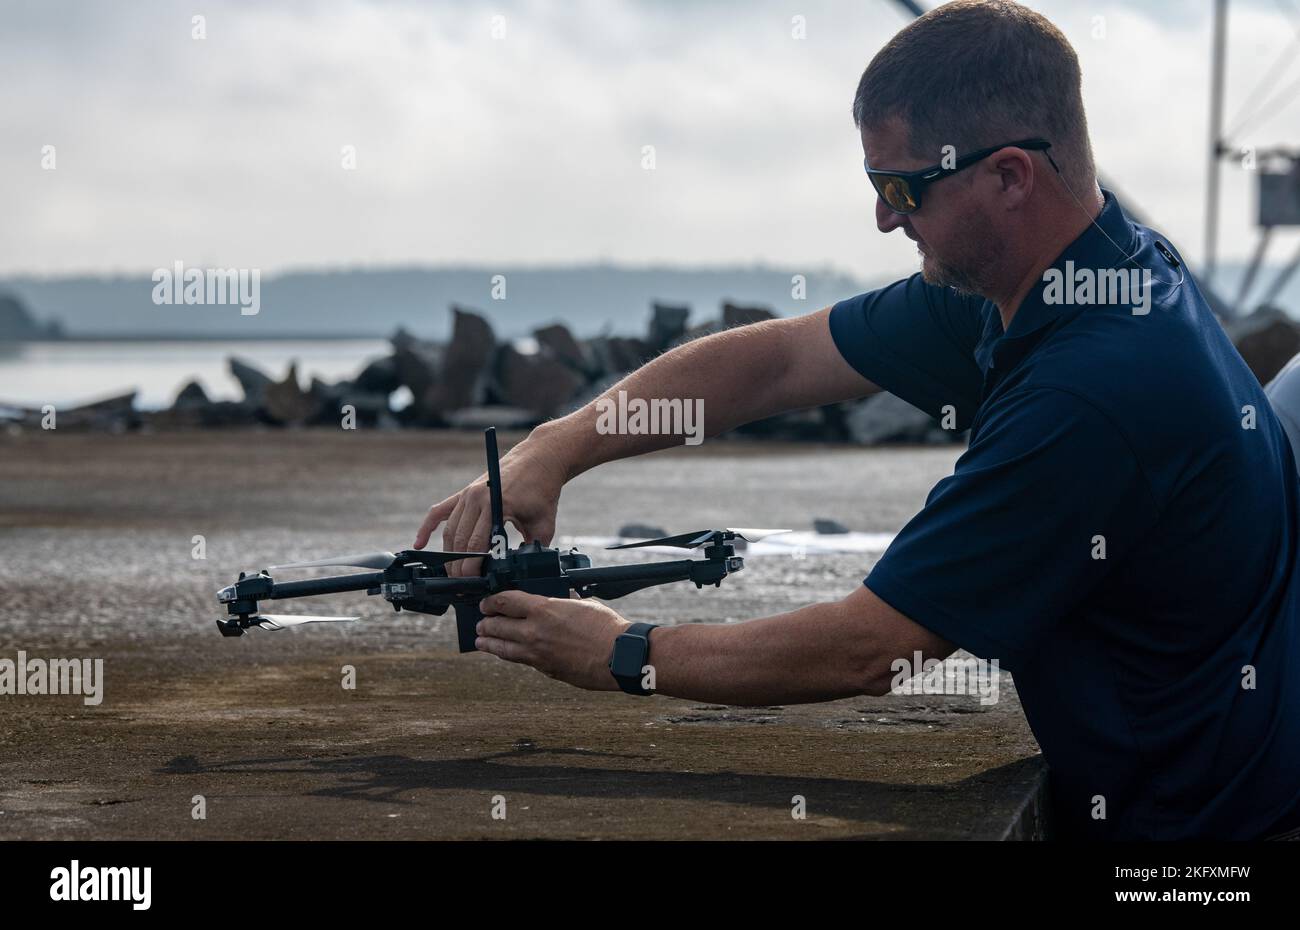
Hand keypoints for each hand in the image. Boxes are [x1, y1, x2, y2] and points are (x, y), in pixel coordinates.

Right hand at [413, 431, 568, 576]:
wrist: (538, 459)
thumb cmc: (543, 491)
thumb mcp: (544, 524)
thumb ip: (531, 548)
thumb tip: (521, 570)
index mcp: (496, 504)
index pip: (477, 543)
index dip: (472, 566)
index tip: (472, 582)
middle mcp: (477, 497)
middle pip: (460, 539)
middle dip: (459, 565)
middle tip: (462, 585)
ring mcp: (468, 494)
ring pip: (450, 530)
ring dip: (448, 554)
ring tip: (452, 574)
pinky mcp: (464, 492)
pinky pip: (440, 512)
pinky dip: (427, 528)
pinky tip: (420, 544)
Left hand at [475, 591, 630, 690]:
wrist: (618, 656)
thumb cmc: (606, 627)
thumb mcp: (582, 604)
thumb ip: (563, 602)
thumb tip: (557, 598)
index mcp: (544, 609)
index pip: (506, 601)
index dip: (492, 601)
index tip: (487, 602)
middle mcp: (534, 632)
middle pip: (498, 625)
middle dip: (485, 622)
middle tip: (481, 622)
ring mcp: (538, 654)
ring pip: (503, 648)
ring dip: (489, 643)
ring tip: (481, 640)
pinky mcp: (545, 670)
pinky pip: (521, 661)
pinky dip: (509, 655)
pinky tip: (506, 653)